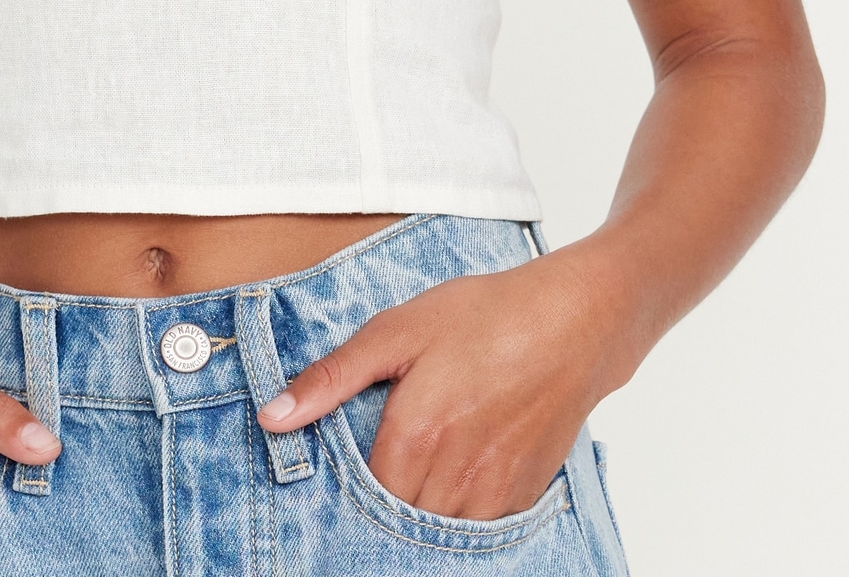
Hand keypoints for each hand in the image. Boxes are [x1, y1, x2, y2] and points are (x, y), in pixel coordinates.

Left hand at [258, 252, 618, 520]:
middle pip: (397, 523)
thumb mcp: (398, 330)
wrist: (575, 322)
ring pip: (438, 532)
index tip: (337, 472)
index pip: (359, 500)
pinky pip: (478, 530)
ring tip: (417, 465)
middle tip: (380, 462)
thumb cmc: (485, 315)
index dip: (343, 489)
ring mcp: (493, 495)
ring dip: (419, 511)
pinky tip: (452, 474)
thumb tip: (273, 415)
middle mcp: (454, 478)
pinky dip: (458, 512)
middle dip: (380, 501)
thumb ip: (332, 377)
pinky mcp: (523, 498)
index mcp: (415, 436)